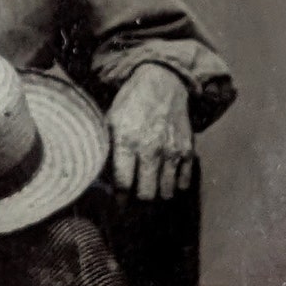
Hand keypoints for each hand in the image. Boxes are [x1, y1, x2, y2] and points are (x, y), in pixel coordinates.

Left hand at [107, 64, 194, 201]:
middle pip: (146, 194)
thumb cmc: (131, 102)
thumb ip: (106, 147)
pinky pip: (184, 183)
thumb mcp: (110, 119)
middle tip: (134, 201)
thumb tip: (98, 176)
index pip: (123, 183)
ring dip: (157, 195)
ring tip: (150, 191)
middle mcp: (151, 148)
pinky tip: (166, 180)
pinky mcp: (188, 150)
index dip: (120, 199)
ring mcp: (172, 150)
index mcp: (126, 140)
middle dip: (138, 202)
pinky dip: (175, 186)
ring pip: (166, 192)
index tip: (119, 203)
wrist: (162, 83)